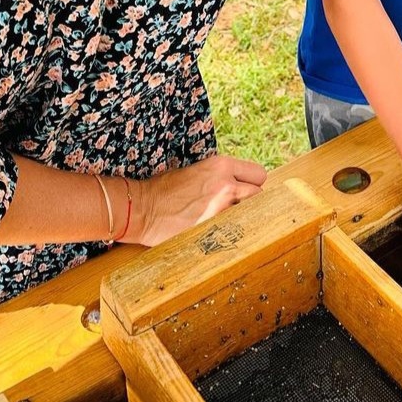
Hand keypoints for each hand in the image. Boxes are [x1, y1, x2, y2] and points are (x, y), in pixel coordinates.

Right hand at [130, 154, 266, 247]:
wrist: (142, 208)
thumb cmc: (164, 189)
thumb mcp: (196, 172)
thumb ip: (219, 177)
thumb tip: (236, 185)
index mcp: (221, 166)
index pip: (259, 174)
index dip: (252, 184)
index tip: (245, 191)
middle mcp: (226, 185)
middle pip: (259, 195)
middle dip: (250, 202)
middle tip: (235, 209)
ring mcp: (221, 209)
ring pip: (250, 215)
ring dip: (241, 219)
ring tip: (224, 223)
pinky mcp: (213, 229)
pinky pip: (234, 233)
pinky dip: (229, 235)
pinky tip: (216, 235)